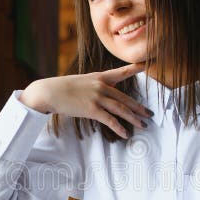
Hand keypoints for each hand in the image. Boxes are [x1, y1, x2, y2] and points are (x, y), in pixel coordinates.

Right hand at [19, 63, 152, 138]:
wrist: (50, 91)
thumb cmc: (63, 88)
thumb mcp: (82, 82)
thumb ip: (96, 86)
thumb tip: (106, 92)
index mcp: (99, 77)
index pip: (120, 72)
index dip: (134, 69)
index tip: (146, 66)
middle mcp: (101, 86)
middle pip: (125, 98)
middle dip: (139, 107)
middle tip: (150, 114)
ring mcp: (97, 97)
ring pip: (121, 109)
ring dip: (133, 119)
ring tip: (142, 125)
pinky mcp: (92, 109)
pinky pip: (110, 120)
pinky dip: (119, 128)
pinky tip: (126, 134)